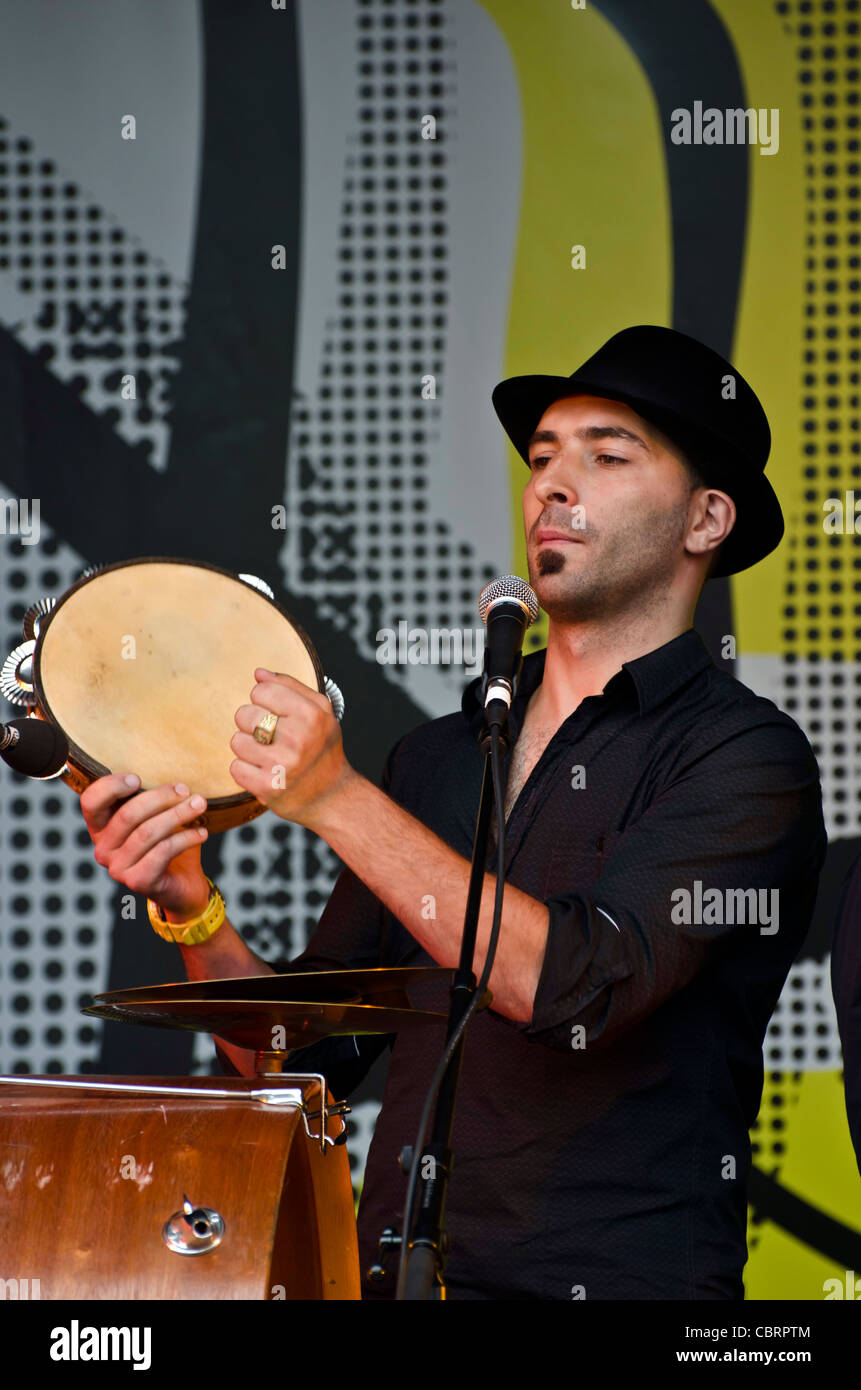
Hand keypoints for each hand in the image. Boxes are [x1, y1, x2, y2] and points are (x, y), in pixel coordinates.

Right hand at [80, 774, 211, 916]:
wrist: (182, 883)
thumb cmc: (167, 841)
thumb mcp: (156, 815)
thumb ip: (152, 797)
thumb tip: (171, 772)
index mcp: (100, 827)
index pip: (91, 802)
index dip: (111, 786)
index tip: (139, 778)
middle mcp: (103, 848)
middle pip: (127, 815)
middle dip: (160, 797)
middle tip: (186, 790)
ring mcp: (118, 868)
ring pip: (147, 833)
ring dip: (177, 815)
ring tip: (199, 805)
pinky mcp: (138, 882)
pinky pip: (163, 852)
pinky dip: (185, 838)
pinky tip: (202, 832)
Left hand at [230, 668, 356, 828]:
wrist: (331, 795)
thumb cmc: (322, 749)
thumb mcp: (320, 712)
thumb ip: (290, 686)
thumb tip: (258, 673)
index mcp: (311, 715)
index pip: (261, 690)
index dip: (264, 701)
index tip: (276, 713)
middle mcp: (298, 739)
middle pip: (243, 714)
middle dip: (252, 724)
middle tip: (270, 736)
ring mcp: (282, 765)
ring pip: (236, 741)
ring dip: (248, 748)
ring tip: (267, 755)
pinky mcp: (267, 788)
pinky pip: (235, 767)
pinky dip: (245, 770)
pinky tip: (263, 771)